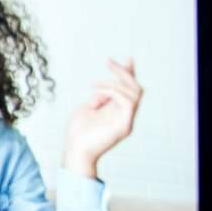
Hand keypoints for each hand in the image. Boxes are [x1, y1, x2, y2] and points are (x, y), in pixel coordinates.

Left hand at [63, 59, 142, 177]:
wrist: (74, 151)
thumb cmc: (77, 132)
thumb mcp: (87, 108)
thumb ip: (99, 98)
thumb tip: (105, 87)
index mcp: (117, 111)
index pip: (129, 90)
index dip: (130, 74)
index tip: (128, 59)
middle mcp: (125, 115)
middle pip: (136, 89)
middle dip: (124, 73)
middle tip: (109, 62)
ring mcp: (127, 120)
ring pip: (135, 93)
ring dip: (116, 82)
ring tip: (95, 84)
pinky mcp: (124, 126)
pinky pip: (129, 102)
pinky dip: (115, 92)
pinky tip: (99, 91)